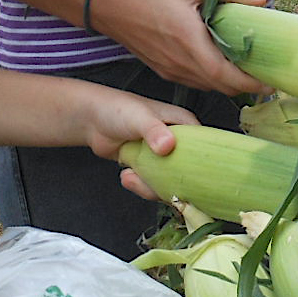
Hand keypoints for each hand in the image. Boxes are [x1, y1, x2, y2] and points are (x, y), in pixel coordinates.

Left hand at [77, 86, 193, 199]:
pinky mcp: (149, 168)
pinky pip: (154, 185)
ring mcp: (163, 156)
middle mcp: (177, 141)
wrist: (93, 121)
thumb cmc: (118, 110)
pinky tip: (126, 175)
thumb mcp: (139, 118)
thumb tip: (168, 146)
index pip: (204, 147)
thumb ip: (154, 130)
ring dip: (150, 186)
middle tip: (153, 184)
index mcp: (183, 124)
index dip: (202, 164)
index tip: (193, 180)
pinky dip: (141, 186)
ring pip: (170, 182)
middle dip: (172, 183)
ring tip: (130, 174)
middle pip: (188, 171)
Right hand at [87, 0, 267, 95]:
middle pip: (219, 87)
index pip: (224, 76)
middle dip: (244, 86)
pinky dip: (211, 78)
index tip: (270, 83)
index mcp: (189, 43)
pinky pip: (193, 81)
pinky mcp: (162, 69)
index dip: (249, 84)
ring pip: (207, 86)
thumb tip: (260, 0)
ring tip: (248, 72)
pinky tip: (220, 64)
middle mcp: (180, 63)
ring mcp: (170, 70)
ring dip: (228, 83)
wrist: (109, 4)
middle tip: (265, 77)